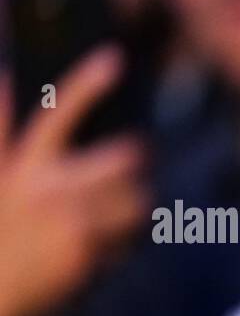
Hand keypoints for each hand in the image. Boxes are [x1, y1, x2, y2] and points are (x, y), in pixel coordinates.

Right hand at [0, 45, 148, 315]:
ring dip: (135, 206)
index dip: (85, 83)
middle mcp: (52, 191)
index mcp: (25, 167)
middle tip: (137, 164)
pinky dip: (120, 246)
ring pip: (136, 203)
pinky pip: (127, 243)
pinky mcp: (89, 257)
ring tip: (118, 212)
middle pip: (122, 161)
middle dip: (134, 163)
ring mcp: (73, 224)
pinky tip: (98, 250)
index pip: (58, 114)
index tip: (114, 58)